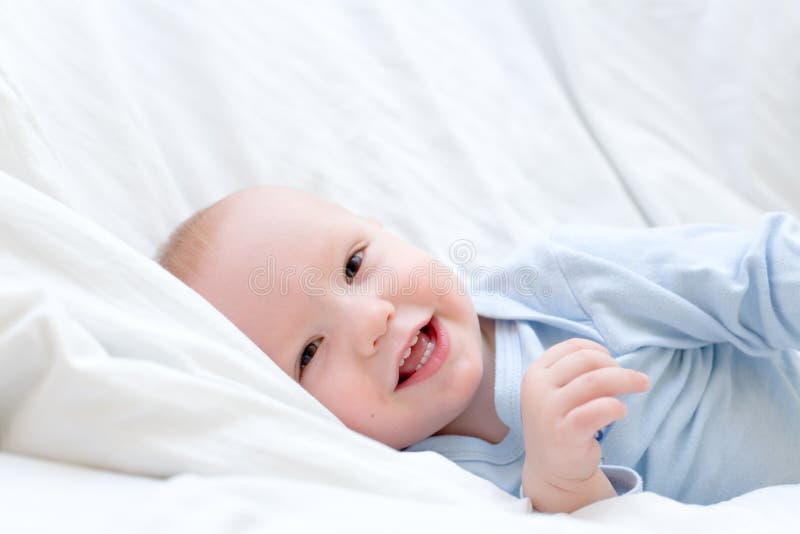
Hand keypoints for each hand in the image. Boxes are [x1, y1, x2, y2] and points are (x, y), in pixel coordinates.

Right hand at [520, 338, 648, 509]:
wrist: (551, 470)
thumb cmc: (561, 424)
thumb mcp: (557, 392)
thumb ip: (575, 372)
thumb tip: (610, 358)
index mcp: (535, 373)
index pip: (571, 347)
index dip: (598, 350)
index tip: (612, 363)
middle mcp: (538, 389)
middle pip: (586, 360)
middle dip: (616, 365)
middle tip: (633, 379)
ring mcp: (549, 411)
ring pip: (595, 381)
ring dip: (626, 379)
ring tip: (642, 385)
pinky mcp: (564, 434)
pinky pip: (598, 410)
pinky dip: (616, 406)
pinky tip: (622, 411)